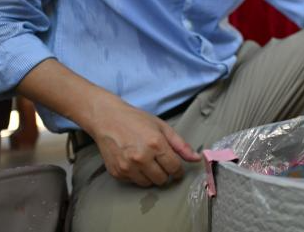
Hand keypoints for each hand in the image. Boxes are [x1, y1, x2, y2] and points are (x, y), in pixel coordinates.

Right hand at [83, 97, 199, 186]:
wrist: (108, 119)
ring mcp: (127, 167)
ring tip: (148, 162)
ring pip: (148, 184)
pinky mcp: (117, 172)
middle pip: (162, 179)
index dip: (178, 170)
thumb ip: (181, 145)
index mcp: (156, 144)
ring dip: (152, 176)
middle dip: (165, 173)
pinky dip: (138, 176)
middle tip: (162, 163)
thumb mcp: (162, 127)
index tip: (177, 168)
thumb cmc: (136, 120)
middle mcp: (141, 157)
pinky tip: (136, 162)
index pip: (174, 168)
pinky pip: (134, 182)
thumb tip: (196, 159)